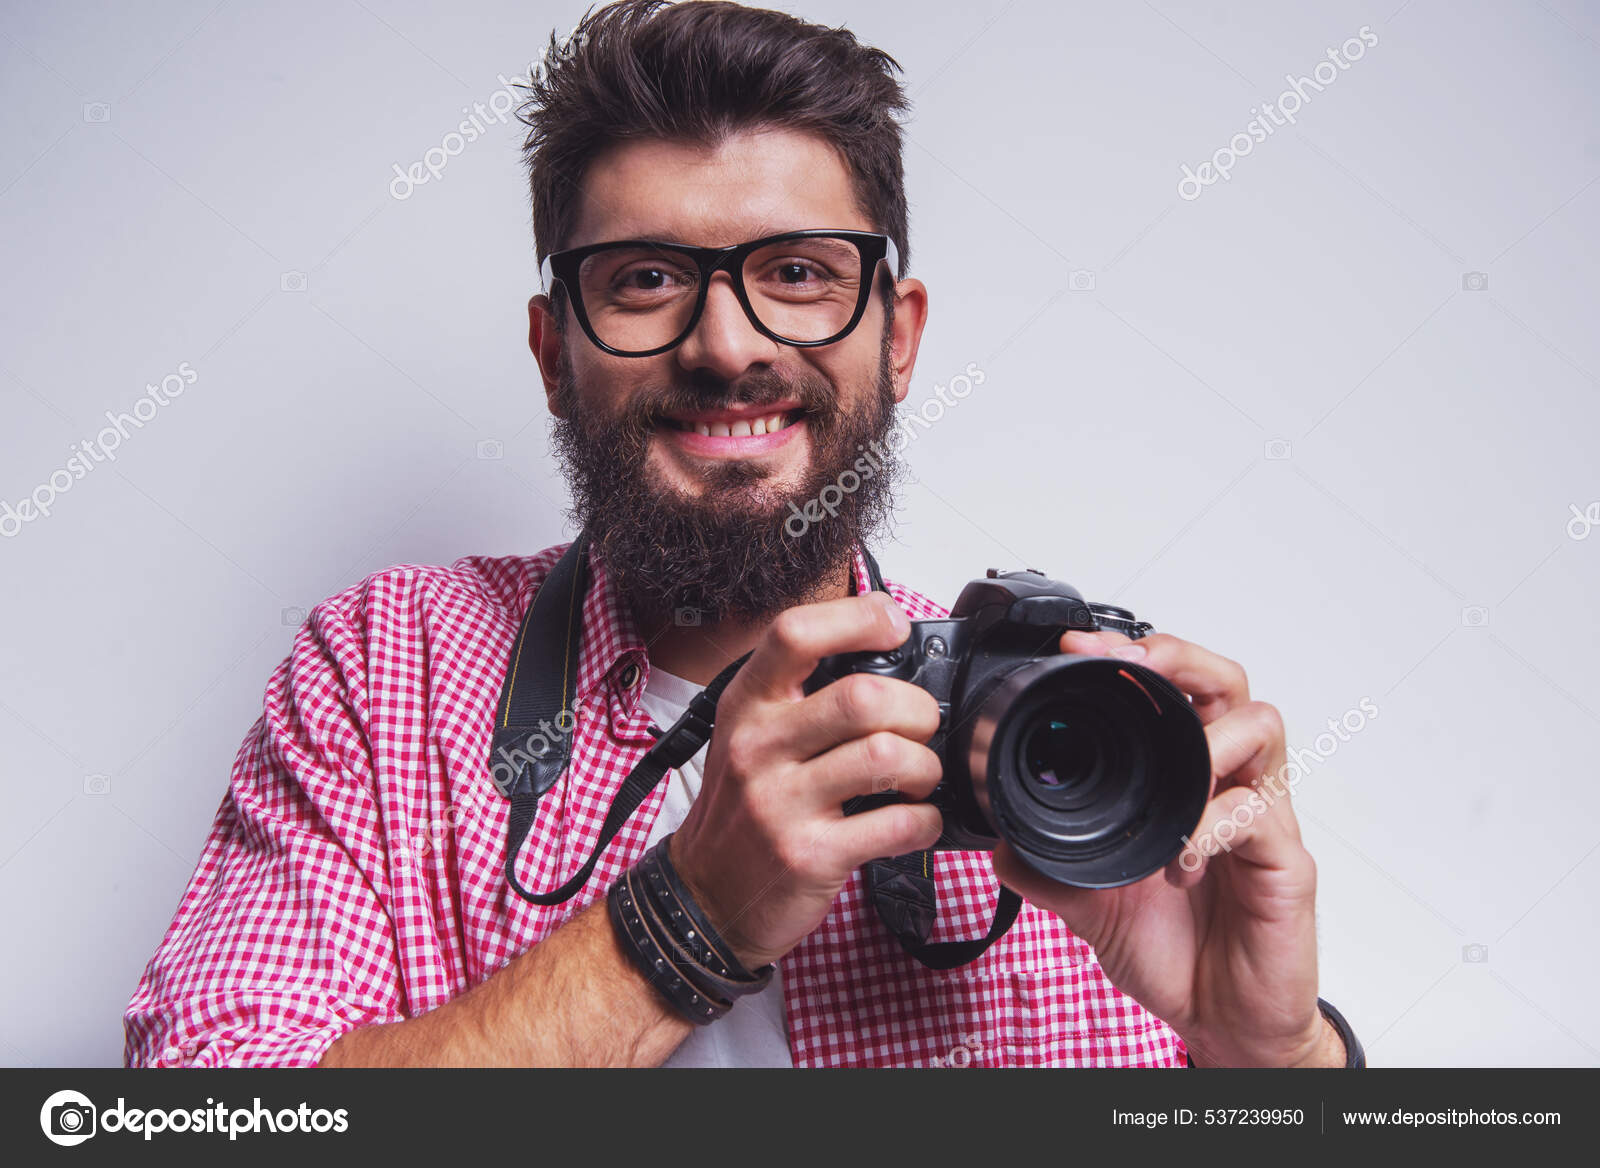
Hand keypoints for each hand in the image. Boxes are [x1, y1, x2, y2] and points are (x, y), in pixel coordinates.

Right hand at [670, 592, 944, 968]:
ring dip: (925, 767)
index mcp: (748, 705)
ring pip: (886, 756)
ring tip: (918, 778)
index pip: (797, 634)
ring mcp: (781, 803)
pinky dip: (925, 821)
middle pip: (863, 697)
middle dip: (917, 709)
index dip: (859, 618)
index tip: (894, 627)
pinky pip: (897, 824)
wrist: (704, 898)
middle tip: (921, 727)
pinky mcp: (809, 855)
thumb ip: (802, 699)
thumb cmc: (740, 813)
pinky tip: (915, 821)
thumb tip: (884, 660)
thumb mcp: (748, 737)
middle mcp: (759, 747)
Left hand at [991, 627, 1341, 1066]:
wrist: (1223, 1024)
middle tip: (1132, 663)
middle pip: (1229, 683)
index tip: (1080, 649)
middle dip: (1179, 658)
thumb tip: (999, 845)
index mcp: (1188, 782)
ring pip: (1262, 728)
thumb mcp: (1095, 903)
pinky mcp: (1286, 863)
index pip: (1177, 691)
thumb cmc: (1176, 952)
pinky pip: (1258, 814)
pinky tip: (1180, 856)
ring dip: (1206, 737)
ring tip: (1169, 772)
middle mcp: (1232, 786)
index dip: (1137, 657)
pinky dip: (1213, 822)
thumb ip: (1052, 869)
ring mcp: (1264, 820)